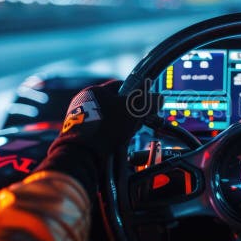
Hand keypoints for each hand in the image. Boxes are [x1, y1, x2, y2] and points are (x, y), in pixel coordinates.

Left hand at [36, 80, 161, 191]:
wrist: (81, 155)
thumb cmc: (105, 127)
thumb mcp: (133, 111)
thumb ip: (148, 102)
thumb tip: (159, 98)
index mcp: (94, 92)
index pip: (121, 85)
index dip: (136, 93)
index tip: (145, 102)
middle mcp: (84, 104)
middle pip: (115, 105)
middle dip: (129, 114)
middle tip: (137, 123)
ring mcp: (81, 121)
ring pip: (109, 120)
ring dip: (121, 128)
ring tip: (127, 136)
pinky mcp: (81, 137)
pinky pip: (102, 133)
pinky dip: (111, 138)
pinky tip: (116, 144)